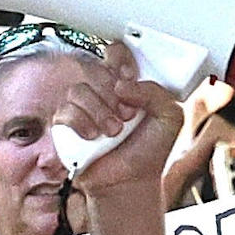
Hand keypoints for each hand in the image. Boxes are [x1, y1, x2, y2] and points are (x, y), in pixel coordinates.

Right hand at [55, 66, 189, 202]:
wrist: (132, 181)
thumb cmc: (150, 150)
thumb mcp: (170, 117)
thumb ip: (156, 92)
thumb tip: (122, 85)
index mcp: (126, 85)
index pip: (115, 53)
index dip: (120, 60)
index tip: (129, 77)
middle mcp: (102, 93)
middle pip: (95, 70)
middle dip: (112, 94)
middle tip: (127, 114)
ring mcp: (82, 108)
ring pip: (78, 90)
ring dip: (99, 111)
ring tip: (113, 131)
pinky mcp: (66, 127)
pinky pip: (65, 111)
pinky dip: (81, 123)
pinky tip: (94, 136)